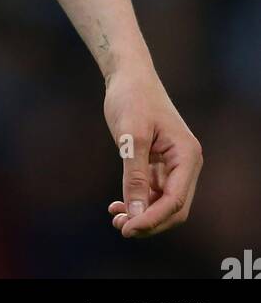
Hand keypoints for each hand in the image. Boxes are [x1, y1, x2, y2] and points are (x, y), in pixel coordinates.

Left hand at [102, 65, 202, 238]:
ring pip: (163, 202)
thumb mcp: (131, 136)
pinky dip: (138, 201)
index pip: (175, 201)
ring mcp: (174, 164)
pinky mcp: (160, 163)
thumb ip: (134, 176)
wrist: (128, 75)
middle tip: (120, 227)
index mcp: (187, 155)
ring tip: (115, 218)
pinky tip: (118, 205)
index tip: (128, 227)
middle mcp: (186, 163)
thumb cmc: (132, 97)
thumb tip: (136, 213)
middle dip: (149, 221)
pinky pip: (153, 191)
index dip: (152, 219)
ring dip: (142, 214)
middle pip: (173, 208)